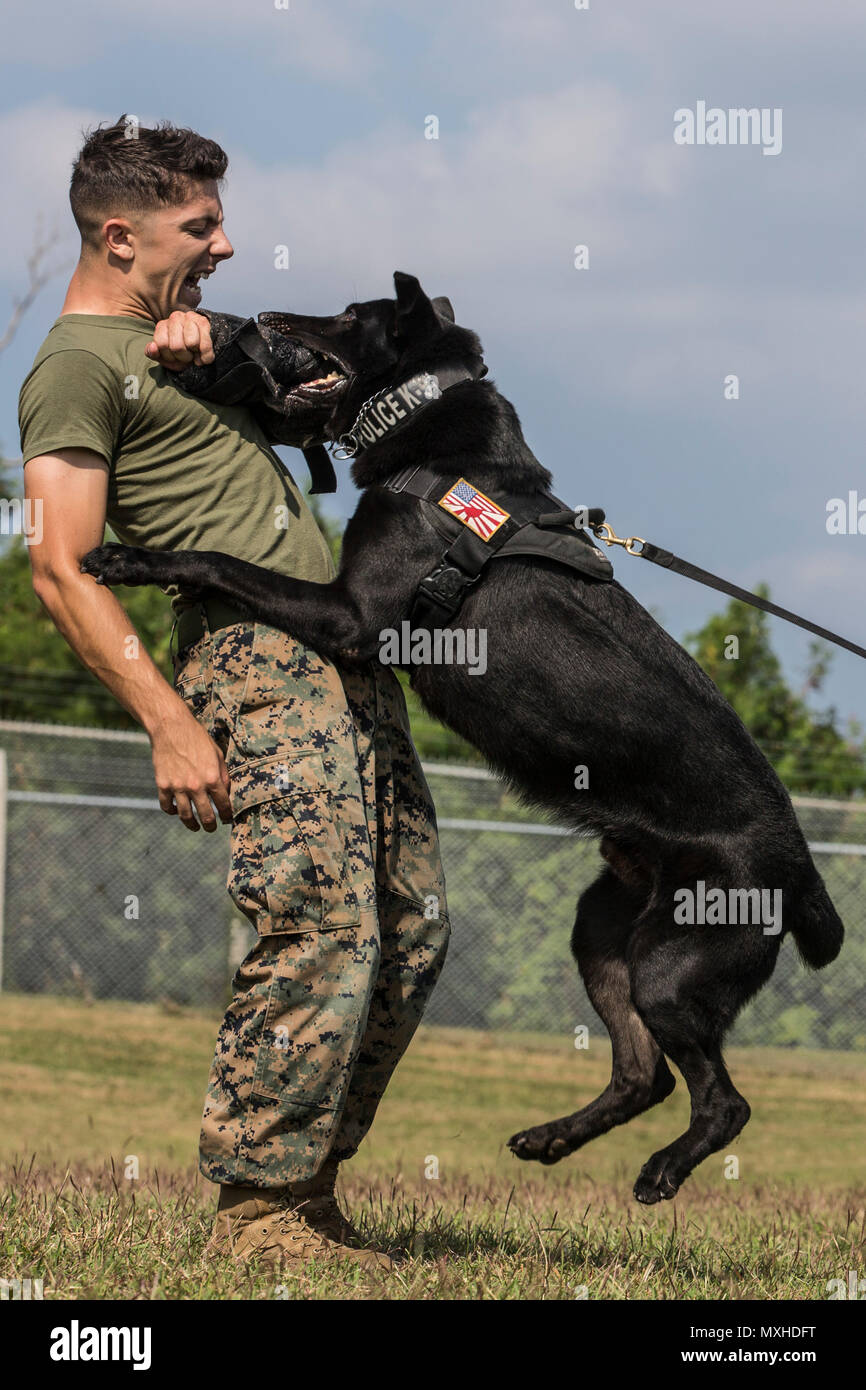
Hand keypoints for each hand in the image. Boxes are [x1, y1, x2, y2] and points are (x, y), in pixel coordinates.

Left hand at [145, 311, 214, 369]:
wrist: (198, 348)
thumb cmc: (179, 352)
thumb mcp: (164, 356)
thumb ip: (153, 353)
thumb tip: (152, 347)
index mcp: (162, 325)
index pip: (161, 344)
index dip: (168, 356)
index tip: (174, 357)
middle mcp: (175, 318)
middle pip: (177, 346)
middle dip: (182, 357)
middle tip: (186, 356)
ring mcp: (190, 317)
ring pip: (191, 343)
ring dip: (194, 355)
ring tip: (194, 353)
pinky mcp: (204, 322)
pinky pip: (205, 344)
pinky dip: (206, 357)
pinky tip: (203, 358)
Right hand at [150, 709, 232, 830]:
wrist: (170, 727)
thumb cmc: (196, 737)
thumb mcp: (217, 753)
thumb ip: (223, 774)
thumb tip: (226, 792)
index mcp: (212, 778)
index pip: (223, 804)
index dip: (227, 815)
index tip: (227, 820)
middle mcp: (196, 786)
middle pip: (206, 816)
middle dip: (211, 825)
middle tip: (211, 828)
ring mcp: (177, 787)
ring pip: (185, 816)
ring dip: (191, 824)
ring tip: (195, 827)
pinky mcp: (162, 785)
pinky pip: (167, 806)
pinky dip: (171, 811)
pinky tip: (176, 811)